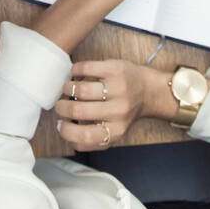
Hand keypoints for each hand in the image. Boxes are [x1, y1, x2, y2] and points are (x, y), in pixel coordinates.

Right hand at [55, 59, 178, 150]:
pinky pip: (85, 68)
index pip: (86, 136)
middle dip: (62, 108)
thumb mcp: (115, 131)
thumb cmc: (125, 112)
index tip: (60, 124)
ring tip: (68, 90)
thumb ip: (94, 139)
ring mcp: (118, 88)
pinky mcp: (115, 69)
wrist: (148, 91)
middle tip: (61, 105)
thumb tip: (67, 138)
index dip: (66, 131)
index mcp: (117, 130)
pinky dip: (74, 71)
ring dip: (67, 89)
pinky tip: (76, 75)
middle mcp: (119, 110)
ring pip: (80, 89)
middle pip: (79, 110)